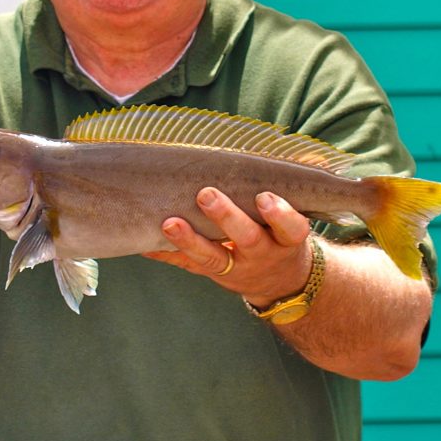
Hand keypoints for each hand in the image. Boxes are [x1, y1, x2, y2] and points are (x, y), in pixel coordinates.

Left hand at [143, 188, 313, 308]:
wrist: (279, 283)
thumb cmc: (281, 235)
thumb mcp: (294, 220)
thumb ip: (289, 193)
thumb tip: (296, 158)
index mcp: (286, 240)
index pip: (290, 229)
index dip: (279, 215)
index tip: (264, 197)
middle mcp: (262, 255)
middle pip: (247, 239)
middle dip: (226, 217)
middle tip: (206, 195)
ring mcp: (236, 268)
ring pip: (213, 257)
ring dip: (189, 240)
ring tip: (169, 223)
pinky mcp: (213, 274)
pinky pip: (187, 265)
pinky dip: (165, 254)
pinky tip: (145, 244)